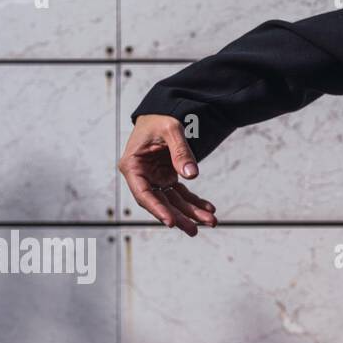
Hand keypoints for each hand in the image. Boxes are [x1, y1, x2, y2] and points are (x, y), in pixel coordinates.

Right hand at [117, 114, 217, 236]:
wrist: (161, 112)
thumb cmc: (160, 118)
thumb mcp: (171, 129)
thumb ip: (180, 151)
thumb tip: (191, 175)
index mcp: (132, 166)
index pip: (143, 194)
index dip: (157, 209)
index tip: (171, 222)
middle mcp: (141, 176)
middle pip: (160, 202)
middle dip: (179, 217)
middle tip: (196, 230)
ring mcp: (154, 178)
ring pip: (172, 201)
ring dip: (190, 213)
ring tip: (210, 222)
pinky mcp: (166, 177)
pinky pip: (181, 193)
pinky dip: (194, 201)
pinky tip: (208, 209)